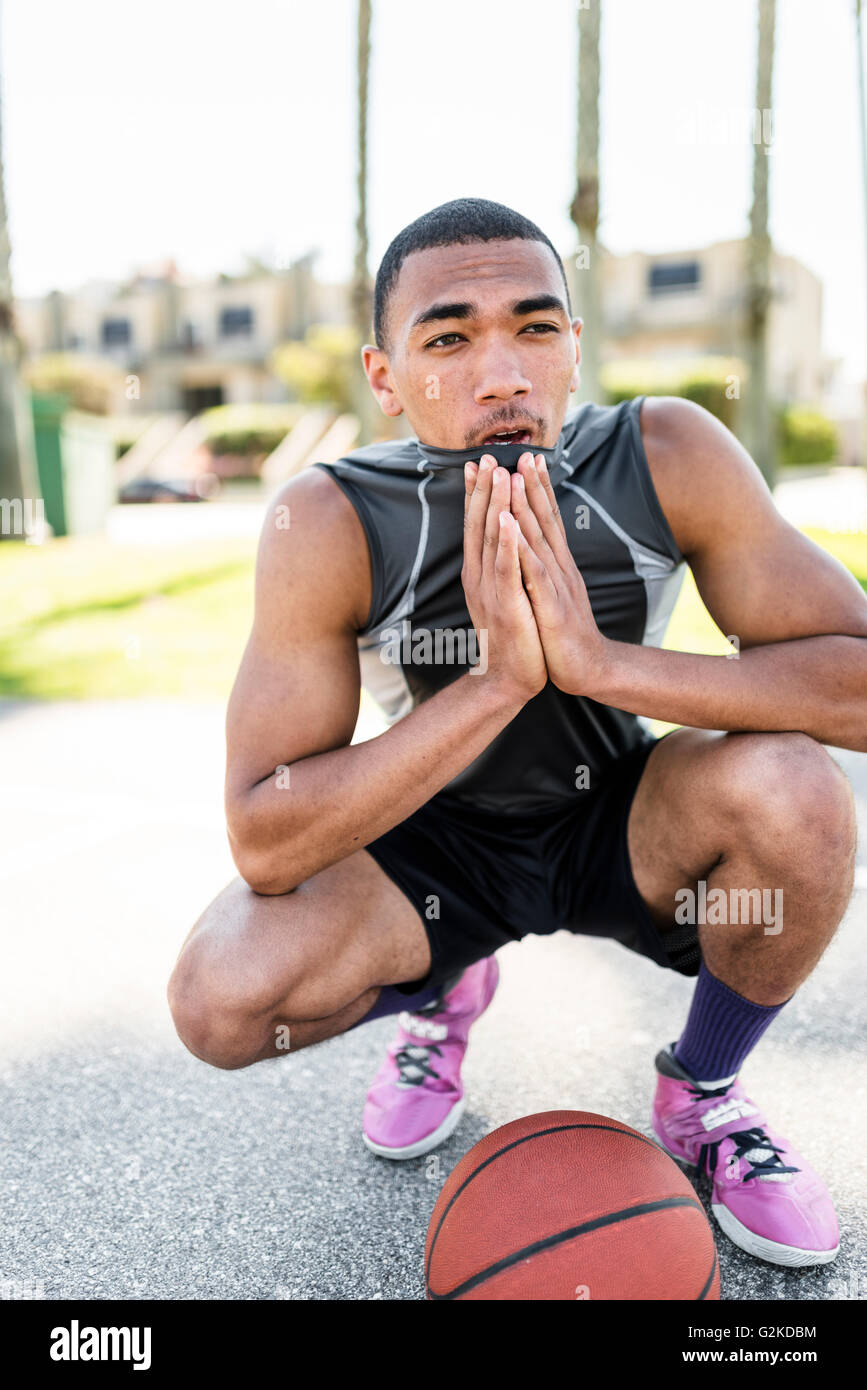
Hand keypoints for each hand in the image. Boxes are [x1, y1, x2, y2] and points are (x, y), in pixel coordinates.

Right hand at [462, 456, 547, 702]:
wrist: (511, 679)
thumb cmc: (514, 637)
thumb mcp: (504, 596)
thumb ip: (501, 569)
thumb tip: (500, 543)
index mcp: (481, 573)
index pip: (476, 526)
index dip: (477, 493)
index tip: (478, 462)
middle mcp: (480, 577)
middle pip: (480, 525)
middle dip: (484, 488)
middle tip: (487, 455)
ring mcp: (490, 591)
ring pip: (491, 539)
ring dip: (495, 504)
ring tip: (499, 473)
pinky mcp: (506, 606)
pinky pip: (505, 568)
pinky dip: (506, 541)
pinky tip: (508, 518)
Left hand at [508, 452, 609, 695]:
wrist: (588, 669)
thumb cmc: (565, 633)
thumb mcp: (555, 595)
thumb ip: (547, 571)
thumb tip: (537, 550)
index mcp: (557, 566)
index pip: (548, 520)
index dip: (539, 489)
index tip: (529, 459)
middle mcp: (559, 568)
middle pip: (546, 520)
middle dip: (534, 486)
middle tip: (525, 452)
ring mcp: (556, 585)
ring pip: (539, 539)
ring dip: (526, 507)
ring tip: (513, 476)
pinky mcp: (551, 606)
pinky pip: (534, 574)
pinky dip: (522, 549)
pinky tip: (511, 529)